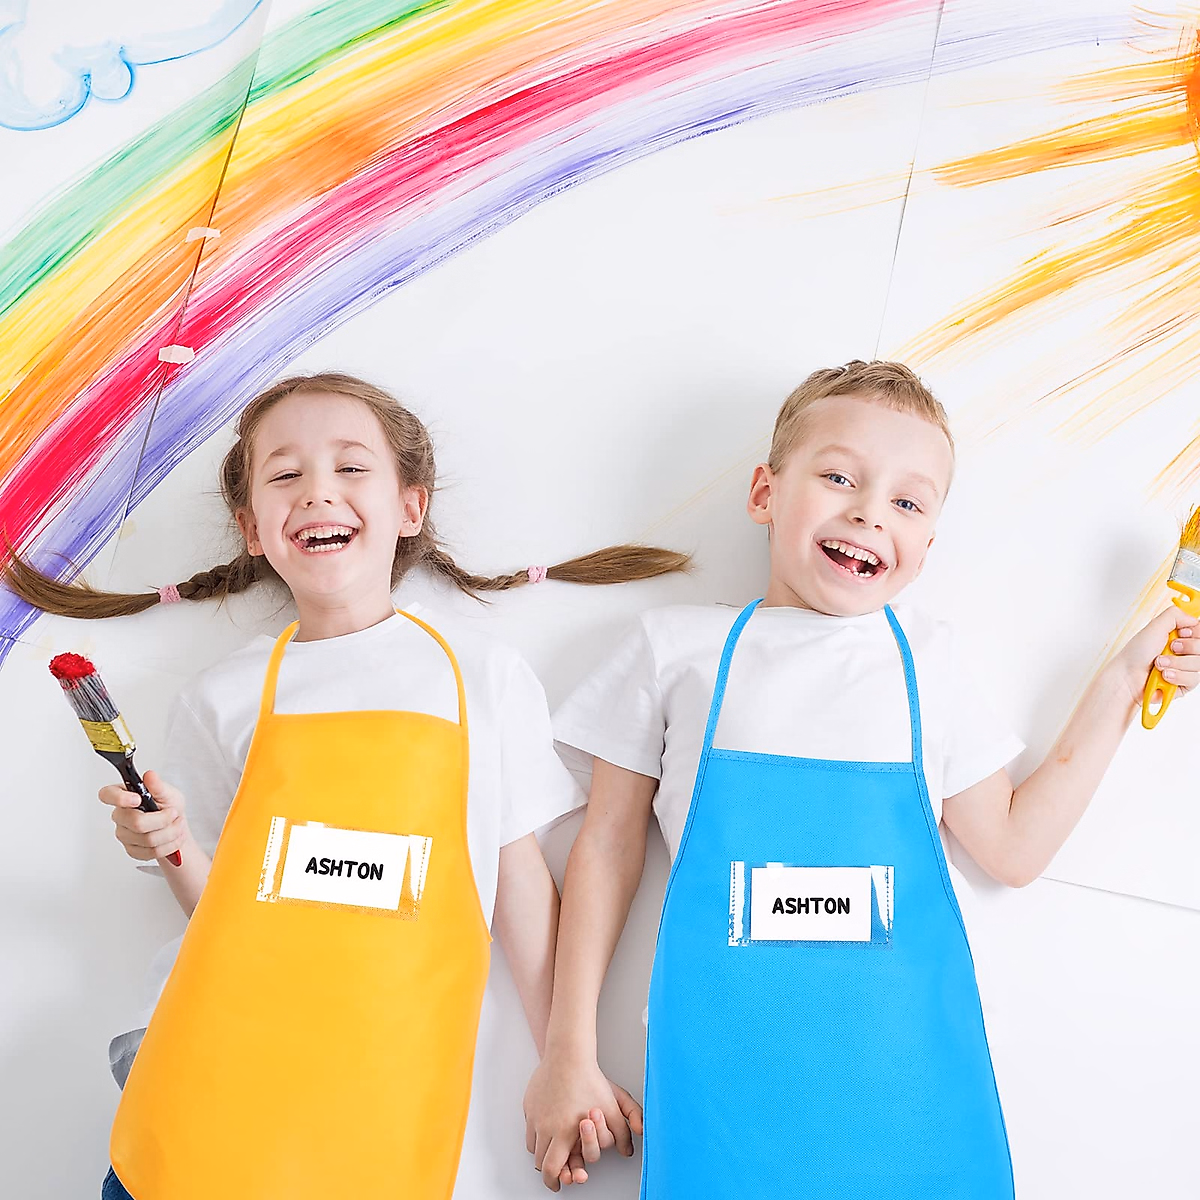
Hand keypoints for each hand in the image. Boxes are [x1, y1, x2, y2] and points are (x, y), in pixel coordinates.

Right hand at [98, 769, 189, 862]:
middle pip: (136, 822)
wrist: (176, 826)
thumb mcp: (169, 792)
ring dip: (170, 832)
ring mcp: (124, 834)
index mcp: (125, 795)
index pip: (107, 795)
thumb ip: (158, 786)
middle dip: (163, 820)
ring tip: (177, 824)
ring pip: (147, 839)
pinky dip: (169, 845)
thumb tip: (149, 775)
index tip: (137, 799)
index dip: (119, 798)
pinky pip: (151, 852)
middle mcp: (120, 815)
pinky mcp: (132, 850)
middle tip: (174, 813)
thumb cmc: (169, 806)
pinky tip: (173, 837)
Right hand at [524, 1055, 641, 1190]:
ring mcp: (535, 1116)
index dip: (555, 1181)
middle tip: (556, 1175)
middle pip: (540, 1162)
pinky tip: (547, 1128)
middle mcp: (545, 1128)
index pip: (552, 1170)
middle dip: (549, 1171)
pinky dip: (536, 1133)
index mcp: (563, 1134)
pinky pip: (529, 1127)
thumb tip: (627, 1150)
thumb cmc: (588, 1080)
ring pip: (533, 1145)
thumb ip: (621, 1132)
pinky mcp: (529, 1104)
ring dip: (542, 1151)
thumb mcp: (612, 1108)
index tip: (560, 1183)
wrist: (569, 1054)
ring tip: (553, 1150)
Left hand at [1112, 607, 1199, 707]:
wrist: (1127, 677)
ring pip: (1199, 664)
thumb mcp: (1154, 627)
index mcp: (1179, 636)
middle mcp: (1185, 651)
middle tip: (1170, 648)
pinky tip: (1164, 675)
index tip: (1181, 633)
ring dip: (1176, 663)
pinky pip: (1194, 679)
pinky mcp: (1185, 684)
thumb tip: (1193, 617)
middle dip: (1185, 648)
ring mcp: (1186, 668)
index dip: (1194, 632)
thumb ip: (1174, 615)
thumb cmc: (1136, 653)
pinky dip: (1177, 676)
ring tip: (1159, 664)